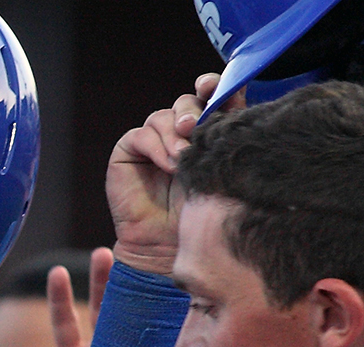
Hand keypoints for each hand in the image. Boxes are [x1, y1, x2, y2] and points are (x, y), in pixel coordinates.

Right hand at [50, 249, 228, 346]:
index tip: (178, 262)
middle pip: (133, 303)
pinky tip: (56, 273)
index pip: (163, 316)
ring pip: (101, 306)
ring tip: (104, 253)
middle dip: (137, 277)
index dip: (169, 291)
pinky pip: (63, 324)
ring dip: (102, 279)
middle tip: (144, 245)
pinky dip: (58, 298)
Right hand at [106, 74, 240, 275]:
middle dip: (194, 108)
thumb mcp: (220, 170)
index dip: (214, 86)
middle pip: (188, 102)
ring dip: (174, 134)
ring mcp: (153, 141)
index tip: (217, 85)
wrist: (169, 245)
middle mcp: (179, 133)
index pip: (212, 98)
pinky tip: (168, 165)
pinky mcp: (129, 151)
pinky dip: (156, 146)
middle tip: (195, 126)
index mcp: (207, 132)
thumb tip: (235, 102)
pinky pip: (142, 135)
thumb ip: (225, 137)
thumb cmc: (200, 212)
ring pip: (164, 116)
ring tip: (182, 159)